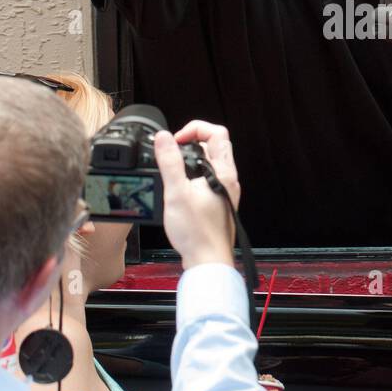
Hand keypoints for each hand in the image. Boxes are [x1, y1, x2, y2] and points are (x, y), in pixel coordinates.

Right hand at [154, 121, 238, 269]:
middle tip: (174, 151)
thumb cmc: (197, 233)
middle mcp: (228, 180)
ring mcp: (225, 191)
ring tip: (175, 169)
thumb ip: (170, 163)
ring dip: (193, 160)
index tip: (176, 141)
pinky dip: (194, 176)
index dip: (194, 129)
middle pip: (215, 146)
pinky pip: (208, 179)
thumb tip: (163, 138)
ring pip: (212, 163)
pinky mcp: (219, 202)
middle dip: (193, 143)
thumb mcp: (176, 193)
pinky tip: (181, 188)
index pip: (217, 133)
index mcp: (223, 172)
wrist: (207, 261)